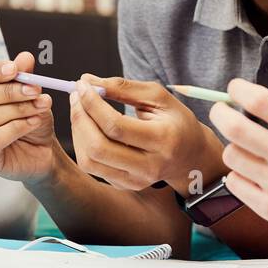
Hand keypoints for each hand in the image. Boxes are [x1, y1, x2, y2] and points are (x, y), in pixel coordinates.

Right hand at [0, 51, 59, 183]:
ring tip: (41, 106)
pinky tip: (34, 122)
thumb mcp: (28, 94)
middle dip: (11, 91)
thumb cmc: (27, 119)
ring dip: (19, 109)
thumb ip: (23, 76)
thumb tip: (25, 57)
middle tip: (36, 89)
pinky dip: (18, 127)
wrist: (39, 152)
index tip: (15, 69)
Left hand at [69, 74, 220, 191]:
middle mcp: (150, 166)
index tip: (82, 85)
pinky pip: (93, 168)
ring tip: (79, 110)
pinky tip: (89, 127)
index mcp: (163, 139)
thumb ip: (123, 87)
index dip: (93, 104)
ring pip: (90, 161)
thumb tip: (88, 80)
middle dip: (80, 118)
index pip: (116, 126)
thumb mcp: (157, 96)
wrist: (191, 156)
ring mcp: (137, 181)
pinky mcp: (126, 186)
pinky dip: (84, 144)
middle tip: (76, 96)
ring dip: (78, 132)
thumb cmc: (175, 120)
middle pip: (99, 147)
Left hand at [210, 62, 267, 250]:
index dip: (238, 89)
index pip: (258, 102)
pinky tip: (254, 168)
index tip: (236, 88)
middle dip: (220, 111)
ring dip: (233, 143)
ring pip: (232, 155)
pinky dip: (238, 172)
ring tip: (247, 143)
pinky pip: (235, 183)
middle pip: (234, 128)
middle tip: (222, 109)